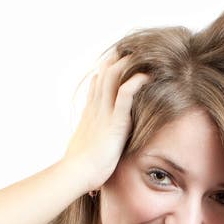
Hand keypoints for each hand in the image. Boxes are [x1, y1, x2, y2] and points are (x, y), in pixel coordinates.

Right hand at [63, 50, 151, 192]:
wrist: (77, 172)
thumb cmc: (80, 169)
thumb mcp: (83, 153)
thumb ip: (88, 148)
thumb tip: (88, 157)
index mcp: (89, 115)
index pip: (96, 87)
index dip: (104, 73)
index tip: (114, 64)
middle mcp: (95, 109)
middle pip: (104, 75)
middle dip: (116, 61)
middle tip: (130, 50)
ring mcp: (104, 113)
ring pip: (113, 78)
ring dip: (127, 65)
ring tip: (141, 55)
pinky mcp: (114, 121)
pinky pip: (125, 94)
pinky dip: (135, 82)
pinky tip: (146, 76)